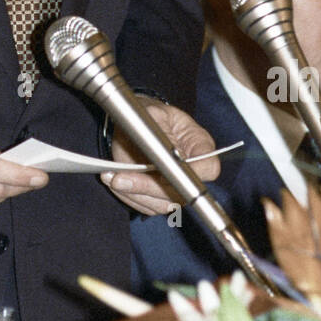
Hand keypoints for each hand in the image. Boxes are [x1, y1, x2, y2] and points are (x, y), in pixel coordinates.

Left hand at [101, 96, 219, 215]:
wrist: (137, 124)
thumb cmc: (150, 115)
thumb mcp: (154, 114)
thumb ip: (161, 132)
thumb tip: (167, 152)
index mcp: (200, 146)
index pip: (208, 168)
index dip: (190, 175)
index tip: (161, 172)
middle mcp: (192, 172)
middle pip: (180, 193)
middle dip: (148, 187)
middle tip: (120, 179)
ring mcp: (176, 187)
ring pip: (160, 204)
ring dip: (133, 193)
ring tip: (112, 178)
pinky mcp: (159, 196)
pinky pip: (146, 205)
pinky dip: (128, 195)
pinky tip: (114, 180)